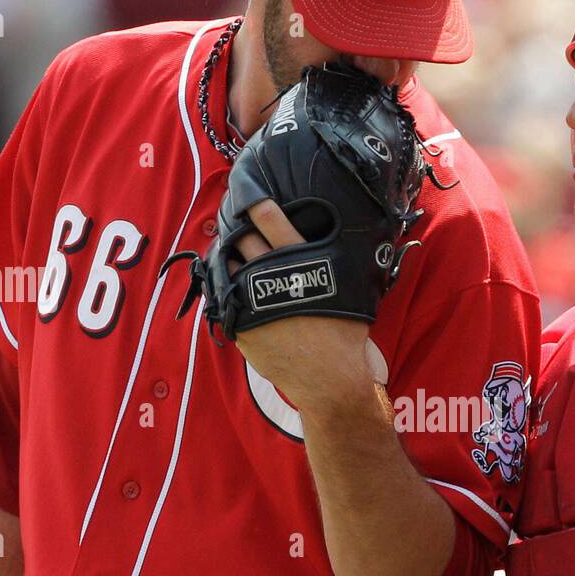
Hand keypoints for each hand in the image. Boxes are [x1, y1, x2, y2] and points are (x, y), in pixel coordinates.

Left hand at [229, 198, 377, 413]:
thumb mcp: (349, 290)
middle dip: (237, 228)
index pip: (271, 221)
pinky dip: (227, 291)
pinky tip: (230, 288)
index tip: (247, 195)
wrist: (330, 380)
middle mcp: (271, 278)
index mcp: (300, 264)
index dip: (255, 204)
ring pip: (228, 267)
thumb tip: (335, 243)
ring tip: (229, 253)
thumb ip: (332, 265)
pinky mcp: (241, 326)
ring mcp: (251, 303)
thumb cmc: (345, 335)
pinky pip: (225, 300)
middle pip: (243, 240)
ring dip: (228, 257)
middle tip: (235, 221)